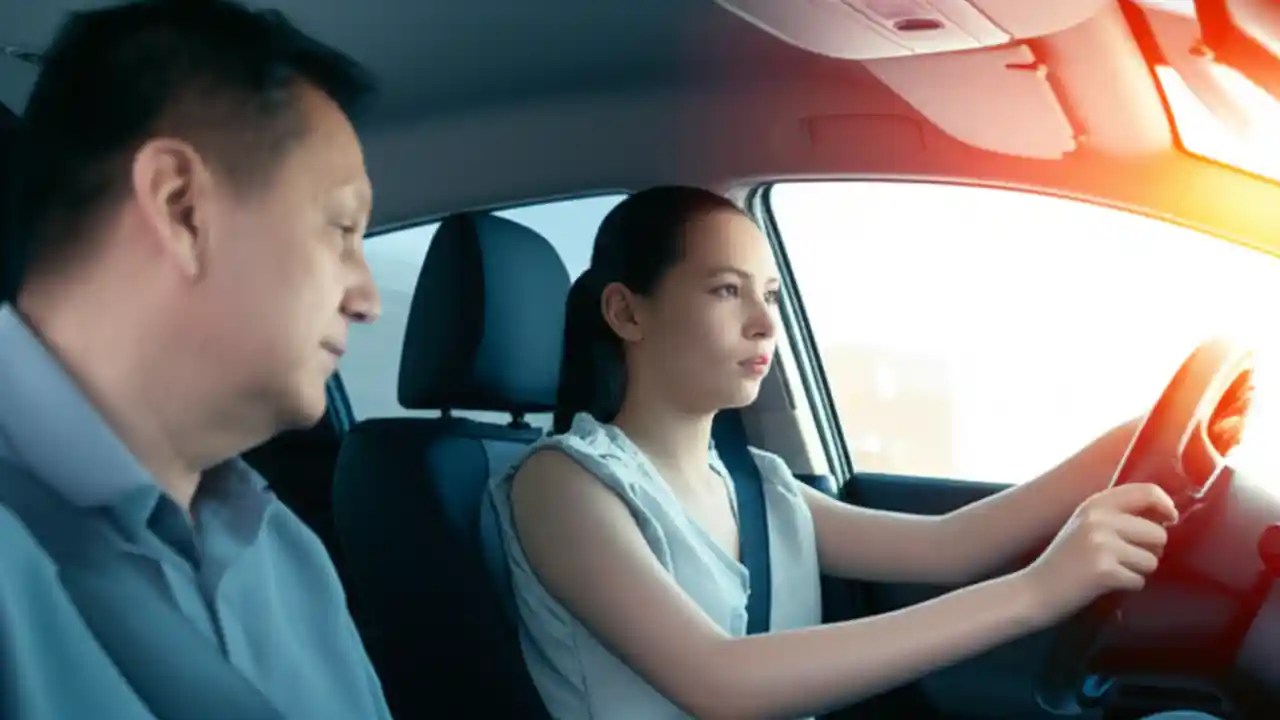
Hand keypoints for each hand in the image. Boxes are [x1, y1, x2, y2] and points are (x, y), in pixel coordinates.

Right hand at [1019, 483, 1178, 623]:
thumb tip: (1164, 517)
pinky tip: (1105, 584)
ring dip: (1138, 570)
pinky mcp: (1105, 570)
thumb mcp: (1084, 525)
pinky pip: (1139, 580)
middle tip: (1126, 558)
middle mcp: (1098, 519)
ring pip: (1152, 559)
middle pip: (1157, 533)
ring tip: (1111, 571)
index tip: (1169, 519)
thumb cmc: (1063, 561)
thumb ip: (1116, 515)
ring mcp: (1101, 544)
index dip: (1166, 505)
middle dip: (1151, 550)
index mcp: (1094, 504)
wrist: (1033, 591)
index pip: (1146, 492)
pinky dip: (1127, 586)